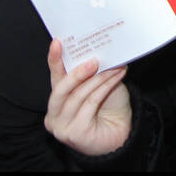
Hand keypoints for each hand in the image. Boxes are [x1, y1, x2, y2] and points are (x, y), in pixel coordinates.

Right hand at [44, 39, 132, 157]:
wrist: (121, 133)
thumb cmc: (109, 107)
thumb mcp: (99, 84)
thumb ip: (92, 72)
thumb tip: (97, 49)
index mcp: (57, 98)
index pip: (54, 77)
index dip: (54, 59)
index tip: (58, 42)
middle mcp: (54, 113)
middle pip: (61, 89)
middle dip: (77, 72)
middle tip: (94, 60)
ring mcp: (61, 125)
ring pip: (78, 96)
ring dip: (98, 79)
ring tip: (114, 67)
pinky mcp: (74, 133)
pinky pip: (90, 104)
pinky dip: (104, 88)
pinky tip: (116, 78)